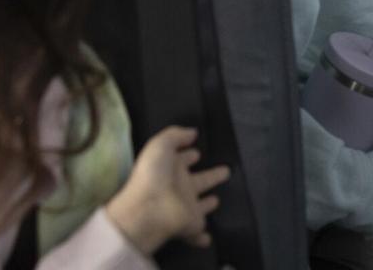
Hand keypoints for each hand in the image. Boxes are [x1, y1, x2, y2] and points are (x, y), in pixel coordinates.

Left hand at [105, 126, 230, 254]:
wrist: (148, 210)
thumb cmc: (153, 175)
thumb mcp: (160, 145)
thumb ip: (176, 135)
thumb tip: (192, 133)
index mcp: (171, 169)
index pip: (183, 160)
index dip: (189, 155)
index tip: (198, 150)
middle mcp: (179, 188)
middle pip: (198, 181)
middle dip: (210, 175)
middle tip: (224, 170)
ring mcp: (185, 208)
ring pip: (199, 205)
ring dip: (207, 204)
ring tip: (217, 200)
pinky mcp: (190, 225)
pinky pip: (197, 232)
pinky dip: (202, 236)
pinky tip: (208, 238)